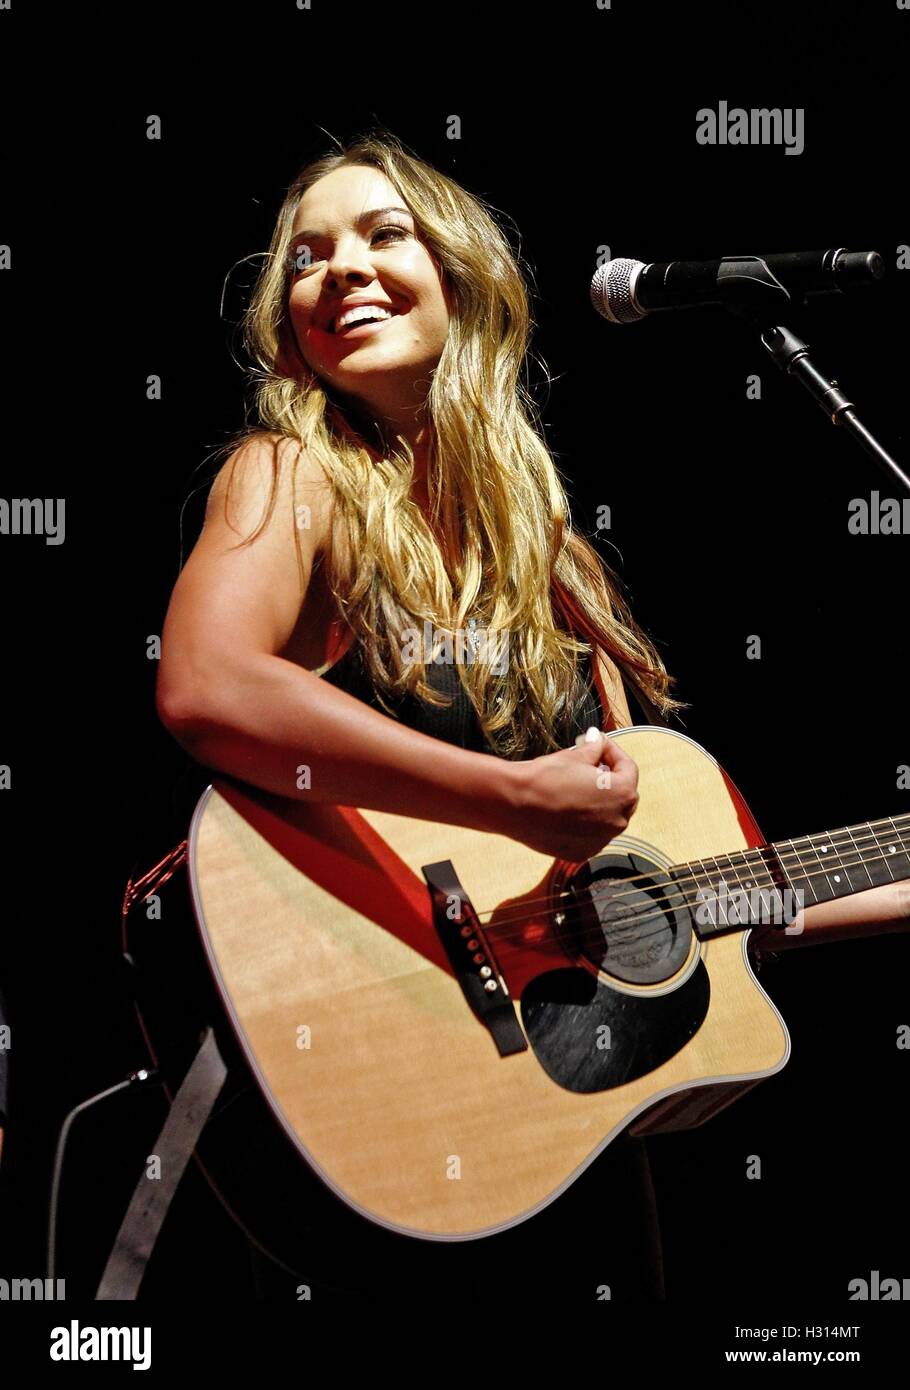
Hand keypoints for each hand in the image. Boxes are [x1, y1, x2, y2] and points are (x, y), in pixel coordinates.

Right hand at [498, 727, 639, 859]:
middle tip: (591, 765)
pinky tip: (567, 809)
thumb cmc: (545, 778)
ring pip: (608, 817)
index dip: (613, 752)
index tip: (599, 745)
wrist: (514, 804)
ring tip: (577, 788)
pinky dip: (585, 823)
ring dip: (599, 802)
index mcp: (622, 794)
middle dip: (609, 779)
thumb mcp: (574, 756)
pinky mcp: (582, 852)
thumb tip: (597, 740)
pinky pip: (592, 835)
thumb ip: (594, 749)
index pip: (629, 768)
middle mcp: (617, 821)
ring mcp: (600, 840)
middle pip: (622, 796)